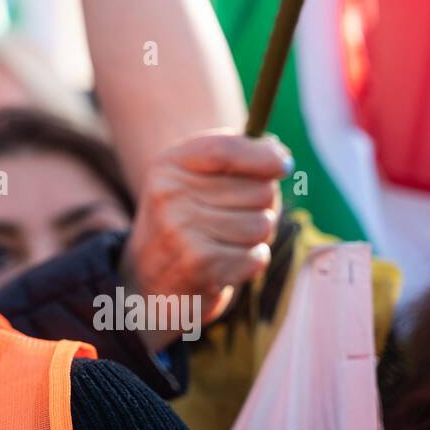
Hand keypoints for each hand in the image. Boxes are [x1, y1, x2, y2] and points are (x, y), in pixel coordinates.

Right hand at [120, 132, 291, 349]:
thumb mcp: (192, 180)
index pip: (226, 149)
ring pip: (262, 224)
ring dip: (255, 237)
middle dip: (260, 206)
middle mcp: (169, 194)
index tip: (282, 164)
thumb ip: (233, 161)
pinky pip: (257, 255)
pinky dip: (249, 262)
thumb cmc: (184, 224)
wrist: (147, 280)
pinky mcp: (198, 264)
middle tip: (234, 218)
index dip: (264, 156)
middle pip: (258, 189)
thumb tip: (281, 159)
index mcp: (168, 166)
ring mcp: (181, 229)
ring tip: (226, 241)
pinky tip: (224, 263)